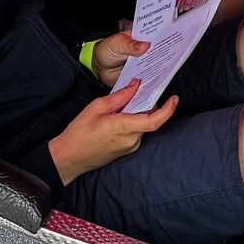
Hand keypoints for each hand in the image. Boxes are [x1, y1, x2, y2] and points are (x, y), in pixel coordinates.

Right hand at [48, 79, 175, 180]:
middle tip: (136, 92)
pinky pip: (135, 133)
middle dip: (146, 105)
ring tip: (121, 106)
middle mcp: (131, 140)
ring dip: (137, 114)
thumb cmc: (79, 132)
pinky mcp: (126, 150)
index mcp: (124, 128)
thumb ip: (120, 96)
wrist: (69, 158)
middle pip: (148, 120)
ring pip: (141, 126)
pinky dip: (132, 122)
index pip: (154, 120)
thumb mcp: (96, 107)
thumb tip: (136, 86)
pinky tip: (118, 117)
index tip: (174, 98)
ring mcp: (130, 147)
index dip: (168, 110)